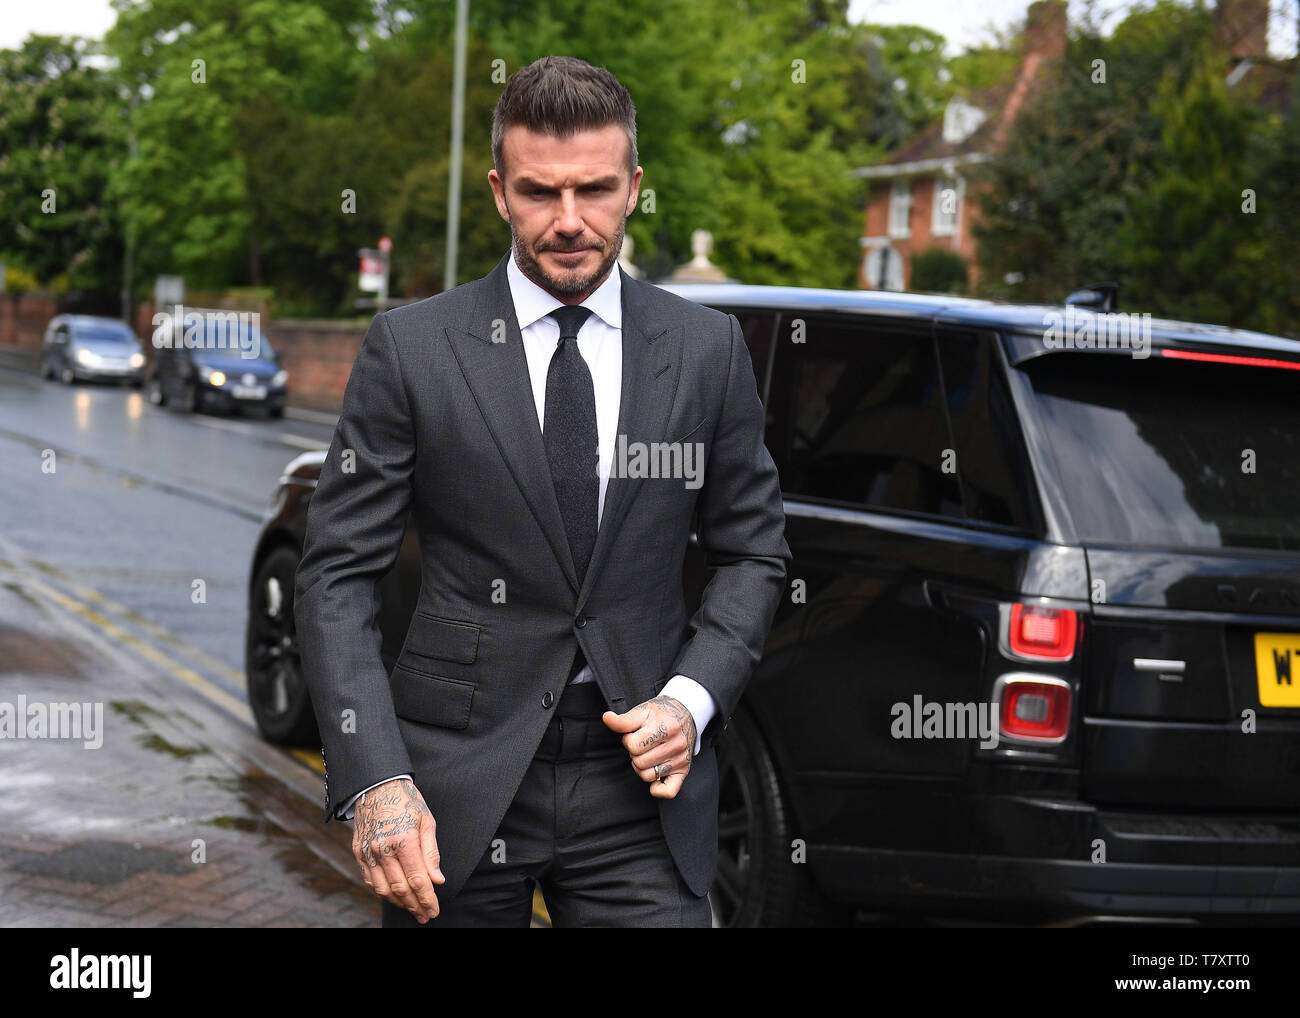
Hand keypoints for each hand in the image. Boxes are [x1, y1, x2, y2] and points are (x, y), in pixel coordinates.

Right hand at [352, 777, 444, 922]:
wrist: (377, 784)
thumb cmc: (406, 800)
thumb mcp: (426, 821)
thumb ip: (431, 853)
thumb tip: (437, 880)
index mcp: (403, 840)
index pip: (418, 880)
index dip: (427, 899)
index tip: (434, 910)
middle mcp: (383, 849)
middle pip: (400, 888)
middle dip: (415, 906)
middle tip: (425, 915)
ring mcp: (368, 852)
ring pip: (383, 889)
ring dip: (399, 903)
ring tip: (412, 909)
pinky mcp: (359, 852)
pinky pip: (370, 880)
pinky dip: (382, 892)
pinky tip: (394, 896)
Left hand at [602, 695, 697, 798]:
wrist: (686, 714)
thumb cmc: (662, 713)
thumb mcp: (642, 711)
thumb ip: (623, 720)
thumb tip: (606, 718)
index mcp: (666, 728)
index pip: (633, 746)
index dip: (628, 740)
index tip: (634, 735)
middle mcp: (677, 745)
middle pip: (639, 762)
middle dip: (634, 754)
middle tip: (641, 744)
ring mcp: (681, 759)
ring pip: (648, 776)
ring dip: (641, 767)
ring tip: (647, 754)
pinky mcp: (684, 771)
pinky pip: (669, 791)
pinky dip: (658, 789)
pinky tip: (654, 779)